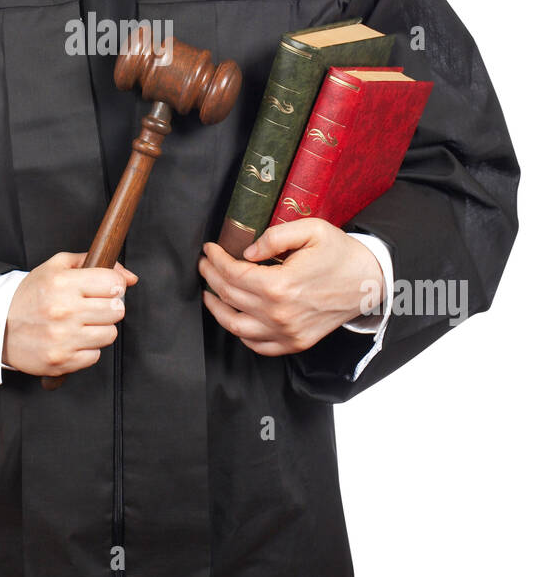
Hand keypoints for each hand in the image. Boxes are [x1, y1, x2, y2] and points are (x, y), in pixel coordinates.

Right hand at [3, 252, 138, 377]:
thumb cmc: (30, 296)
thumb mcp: (55, 268)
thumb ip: (92, 262)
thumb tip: (129, 277)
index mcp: (62, 283)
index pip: (113, 284)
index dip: (114, 286)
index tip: (106, 290)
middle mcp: (63, 311)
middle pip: (116, 310)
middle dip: (109, 307)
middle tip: (93, 307)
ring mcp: (62, 338)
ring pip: (110, 334)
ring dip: (100, 329)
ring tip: (81, 324)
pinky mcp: (61, 361)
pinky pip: (95, 356)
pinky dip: (87, 349)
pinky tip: (72, 340)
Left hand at [198, 218, 383, 356]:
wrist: (370, 282)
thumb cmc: (340, 253)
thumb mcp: (311, 230)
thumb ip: (274, 236)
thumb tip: (247, 252)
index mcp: (281, 285)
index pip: (233, 275)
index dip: (216, 260)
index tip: (208, 250)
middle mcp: (280, 314)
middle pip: (230, 297)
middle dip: (212, 278)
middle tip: (205, 264)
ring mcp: (287, 333)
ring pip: (236, 327)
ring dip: (217, 309)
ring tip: (210, 292)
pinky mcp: (295, 343)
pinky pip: (258, 346)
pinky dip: (240, 333)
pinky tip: (234, 318)